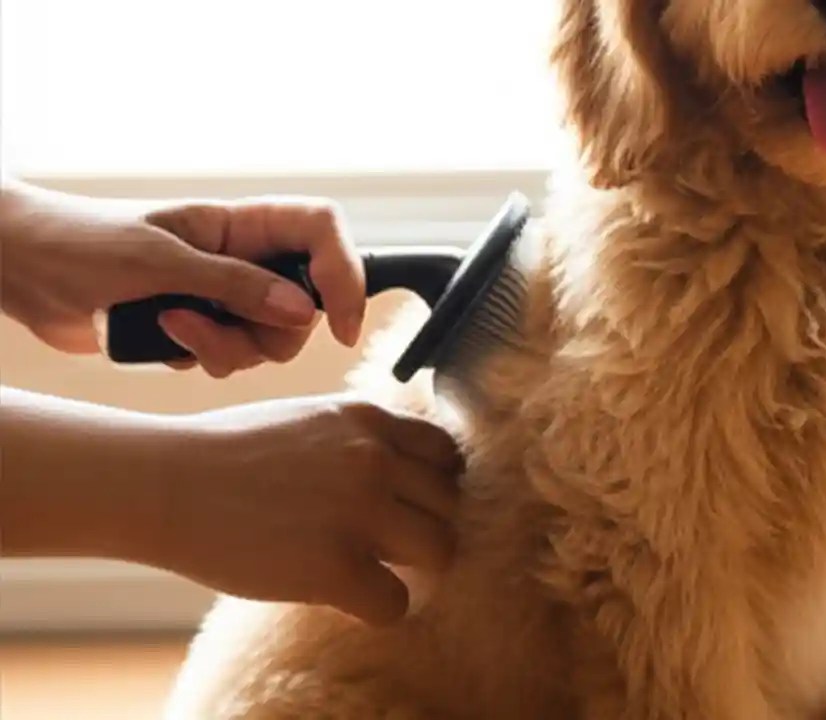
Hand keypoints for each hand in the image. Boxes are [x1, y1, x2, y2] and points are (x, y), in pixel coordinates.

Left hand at [0, 180, 365, 375]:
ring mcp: (222, 294)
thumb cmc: (82, 243)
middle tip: (219, 330)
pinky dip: (202, 357)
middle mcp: (242, 258)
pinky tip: (160, 339)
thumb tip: (303, 313)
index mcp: (240, 224)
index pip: (322, 232)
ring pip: (268, 340)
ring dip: (226, 348)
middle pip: (304, 304)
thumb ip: (237, 287)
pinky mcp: (199, 326)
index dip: (344, 273)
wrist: (22, 270)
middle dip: (269, 332)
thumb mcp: (162, 263)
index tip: (342, 325)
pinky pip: (231, 356)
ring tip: (171, 329)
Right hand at [152, 395, 463, 623]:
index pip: (446, 453)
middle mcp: (373, 459)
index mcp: (367, 418)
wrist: (163, 482)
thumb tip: (405, 466)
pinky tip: (353, 599)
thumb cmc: (225, 453)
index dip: (434, 484)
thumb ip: (358, 437)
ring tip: (379, 571)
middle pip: (451, 502)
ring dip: (417, 568)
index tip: (412, 505)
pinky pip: (396, 603)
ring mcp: (358, 511)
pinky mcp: (334, 566)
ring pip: (441, 549)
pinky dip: (382, 609)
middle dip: (428, 525)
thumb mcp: (307, 418)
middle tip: (395, 546)